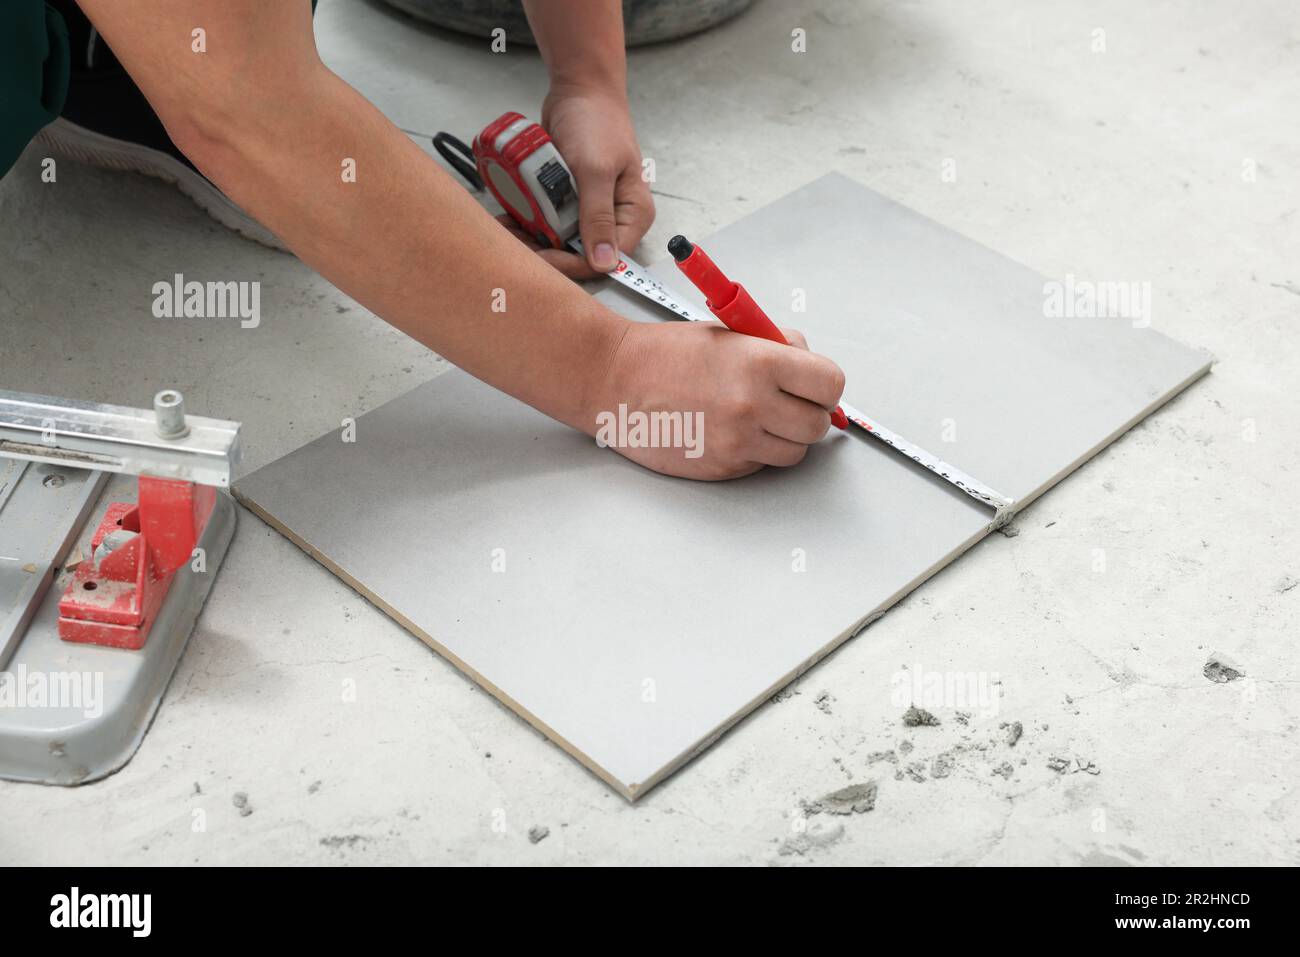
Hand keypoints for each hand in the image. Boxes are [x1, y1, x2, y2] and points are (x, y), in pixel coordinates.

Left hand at [505, 88, 653, 278]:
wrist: (580, 90)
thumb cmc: (596, 122)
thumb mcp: (595, 170)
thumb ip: (597, 217)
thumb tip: (605, 264)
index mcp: (633, 215)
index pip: (606, 259)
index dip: (572, 263)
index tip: (540, 254)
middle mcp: (614, 218)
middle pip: (580, 253)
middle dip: (545, 251)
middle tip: (514, 241)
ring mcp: (590, 210)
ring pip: (560, 241)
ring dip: (532, 239)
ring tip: (507, 227)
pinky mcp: (570, 201)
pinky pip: (549, 222)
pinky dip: (529, 222)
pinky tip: (511, 217)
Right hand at [593, 321, 846, 479]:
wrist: (615, 380)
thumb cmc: (666, 354)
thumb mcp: (731, 332)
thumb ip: (779, 348)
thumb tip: (813, 369)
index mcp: (760, 363)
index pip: (830, 384)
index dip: (824, 384)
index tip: (815, 384)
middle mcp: (752, 406)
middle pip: (817, 425)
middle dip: (807, 412)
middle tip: (787, 401)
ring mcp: (737, 442)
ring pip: (794, 452)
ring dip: (784, 437)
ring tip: (755, 416)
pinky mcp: (722, 467)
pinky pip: (761, 464)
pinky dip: (755, 451)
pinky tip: (728, 429)